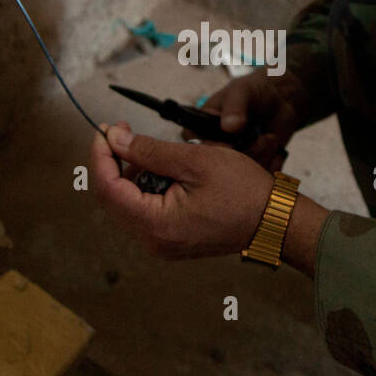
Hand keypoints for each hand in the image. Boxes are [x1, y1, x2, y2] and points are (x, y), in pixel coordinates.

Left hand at [89, 121, 273, 259]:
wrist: (274, 220)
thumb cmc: (243, 191)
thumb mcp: (195, 160)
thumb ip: (149, 150)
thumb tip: (114, 138)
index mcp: (157, 225)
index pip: (108, 189)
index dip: (100, 156)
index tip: (105, 130)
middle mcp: (153, 242)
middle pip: (112, 199)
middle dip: (112, 163)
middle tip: (122, 132)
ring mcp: (161, 244)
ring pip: (126, 205)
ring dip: (129, 174)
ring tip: (146, 148)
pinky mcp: (170, 240)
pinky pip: (144, 212)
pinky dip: (145, 187)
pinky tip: (160, 168)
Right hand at [183, 67, 311, 170]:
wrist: (280, 100)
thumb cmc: (253, 92)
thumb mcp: (242, 92)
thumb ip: (235, 107)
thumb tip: (229, 127)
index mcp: (198, 131)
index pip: (197, 150)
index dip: (217, 148)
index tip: (236, 141)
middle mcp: (212, 150)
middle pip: (220, 166)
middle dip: (246, 152)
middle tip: (263, 137)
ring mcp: (231, 163)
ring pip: (240, 175)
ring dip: (261, 157)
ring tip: (270, 138)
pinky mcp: (249, 172)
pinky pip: (256, 178)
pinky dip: (270, 166)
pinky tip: (275, 150)